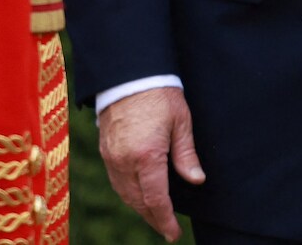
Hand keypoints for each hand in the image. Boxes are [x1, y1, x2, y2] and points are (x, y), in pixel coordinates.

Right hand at [97, 86, 203, 241]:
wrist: (128, 72)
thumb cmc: (159, 93)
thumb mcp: (181, 121)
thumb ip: (186, 155)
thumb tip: (196, 180)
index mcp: (146, 156)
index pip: (156, 199)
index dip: (166, 220)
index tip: (174, 233)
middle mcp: (124, 161)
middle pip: (138, 202)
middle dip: (153, 218)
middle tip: (167, 229)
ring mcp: (111, 156)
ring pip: (124, 194)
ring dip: (139, 208)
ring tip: (155, 215)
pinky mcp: (105, 150)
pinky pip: (116, 181)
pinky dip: (128, 193)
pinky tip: (138, 194)